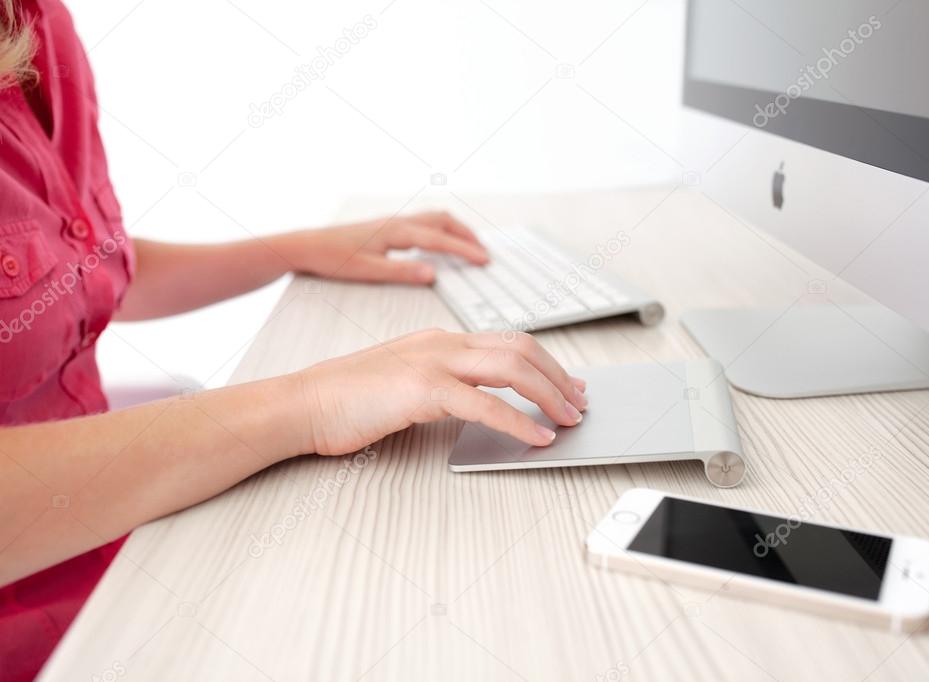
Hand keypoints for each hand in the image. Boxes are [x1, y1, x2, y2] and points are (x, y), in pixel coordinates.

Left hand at [280, 211, 488, 284]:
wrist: (307, 245)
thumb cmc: (333, 258)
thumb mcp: (369, 271)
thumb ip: (403, 272)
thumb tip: (433, 274)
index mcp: (397, 232)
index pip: (440, 240)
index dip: (465, 250)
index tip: (484, 260)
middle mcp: (399, 222)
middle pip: (443, 220)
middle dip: (467, 235)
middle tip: (483, 252)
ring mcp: (393, 222)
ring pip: (434, 218)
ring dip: (455, 229)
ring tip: (468, 245)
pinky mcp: (387, 227)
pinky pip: (423, 222)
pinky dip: (440, 230)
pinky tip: (438, 243)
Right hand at [293, 329, 587, 455]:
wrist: (305, 403)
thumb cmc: (348, 399)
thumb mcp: (404, 382)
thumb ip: (442, 384)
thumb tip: (479, 403)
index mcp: (440, 339)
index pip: (507, 341)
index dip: (546, 362)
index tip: (568, 384)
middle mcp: (442, 342)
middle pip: (520, 348)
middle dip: (558, 376)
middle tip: (579, 403)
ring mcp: (433, 361)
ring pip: (511, 367)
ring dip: (548, 394)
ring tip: (568, 419)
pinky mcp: (422, 388)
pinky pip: (485, 403)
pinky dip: (518, 420)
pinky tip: (536, 437)